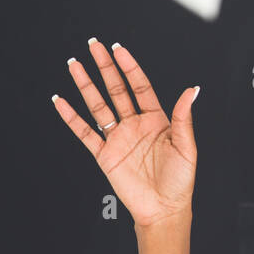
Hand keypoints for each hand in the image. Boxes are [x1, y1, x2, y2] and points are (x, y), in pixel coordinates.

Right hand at [52, 39, 198, 227]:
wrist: (164, 209)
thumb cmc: (180, 181)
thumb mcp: (187, 147)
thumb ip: (184, 117)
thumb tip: (193, 89)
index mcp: (157, 120)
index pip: (139, 86)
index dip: (129, 67)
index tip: (118, 49)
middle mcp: (135, 125)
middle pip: (116, 89)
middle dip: (105, 67)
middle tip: (93, 45)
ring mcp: (118, 138)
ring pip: (98, 105)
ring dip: (86, 85)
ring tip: (74, 64)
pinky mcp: (104, 155)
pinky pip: (85, 132)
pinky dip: (71, 117)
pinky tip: (60, 101)